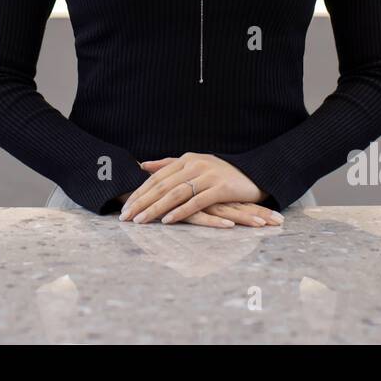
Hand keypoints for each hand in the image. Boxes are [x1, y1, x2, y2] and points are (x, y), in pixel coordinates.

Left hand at [119, 154, 281, 225]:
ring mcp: (207, 175)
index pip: (156, 177)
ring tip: (140, 221)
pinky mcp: (220, 188)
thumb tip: (144, 166)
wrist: (256, 174)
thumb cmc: (223, 173)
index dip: (139, 192)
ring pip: (175, 194)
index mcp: (186, 159)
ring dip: (155, 208)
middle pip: (162, 186)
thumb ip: (169, 164)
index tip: (125, 207)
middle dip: (141, 202)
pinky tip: (168, 221)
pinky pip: (196, 201)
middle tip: (125, 217)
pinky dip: (181, 211)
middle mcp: (194, 164)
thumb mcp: (195, 163)